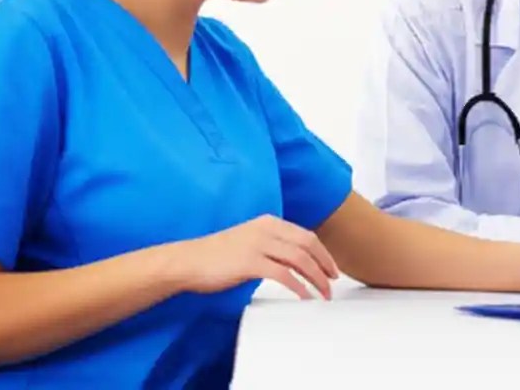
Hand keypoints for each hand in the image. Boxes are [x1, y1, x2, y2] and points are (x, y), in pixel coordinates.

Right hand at [168, 214, 339, 300]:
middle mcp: (266, 229)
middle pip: (308, 244)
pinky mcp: (250, 262)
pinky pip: (284, 275)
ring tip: (323, 293)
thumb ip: (270, 244)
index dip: (323, 253)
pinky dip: (299, 286)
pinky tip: (305, 296)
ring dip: (316, 278)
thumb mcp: (249, 240)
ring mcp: (258, 244)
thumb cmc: (215, 255)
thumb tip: (292, 260)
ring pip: (300, 259)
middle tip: (333, 281)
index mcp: (268, 222)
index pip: (306, 235)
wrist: (187, 261)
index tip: (331, 268)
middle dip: (325, 264)